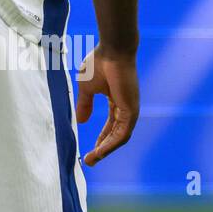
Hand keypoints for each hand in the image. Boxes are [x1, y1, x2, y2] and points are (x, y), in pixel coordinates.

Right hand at [75, 46, 138, 165]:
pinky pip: (122, 133)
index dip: (100, 139)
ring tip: (93, 159)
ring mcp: (130, 110)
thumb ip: (84, 105)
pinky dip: (111, 143)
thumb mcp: (86, 88)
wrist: (112, 51)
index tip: (90, 151)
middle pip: (115, 135)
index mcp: (115, 102)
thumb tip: (80, 121)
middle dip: (103, 149)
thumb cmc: (98, 64)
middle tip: (90, 161)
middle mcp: (125, 108)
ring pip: (119, 137)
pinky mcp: (131, 110)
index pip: (109, 126)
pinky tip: (101, 151)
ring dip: (106, 150)